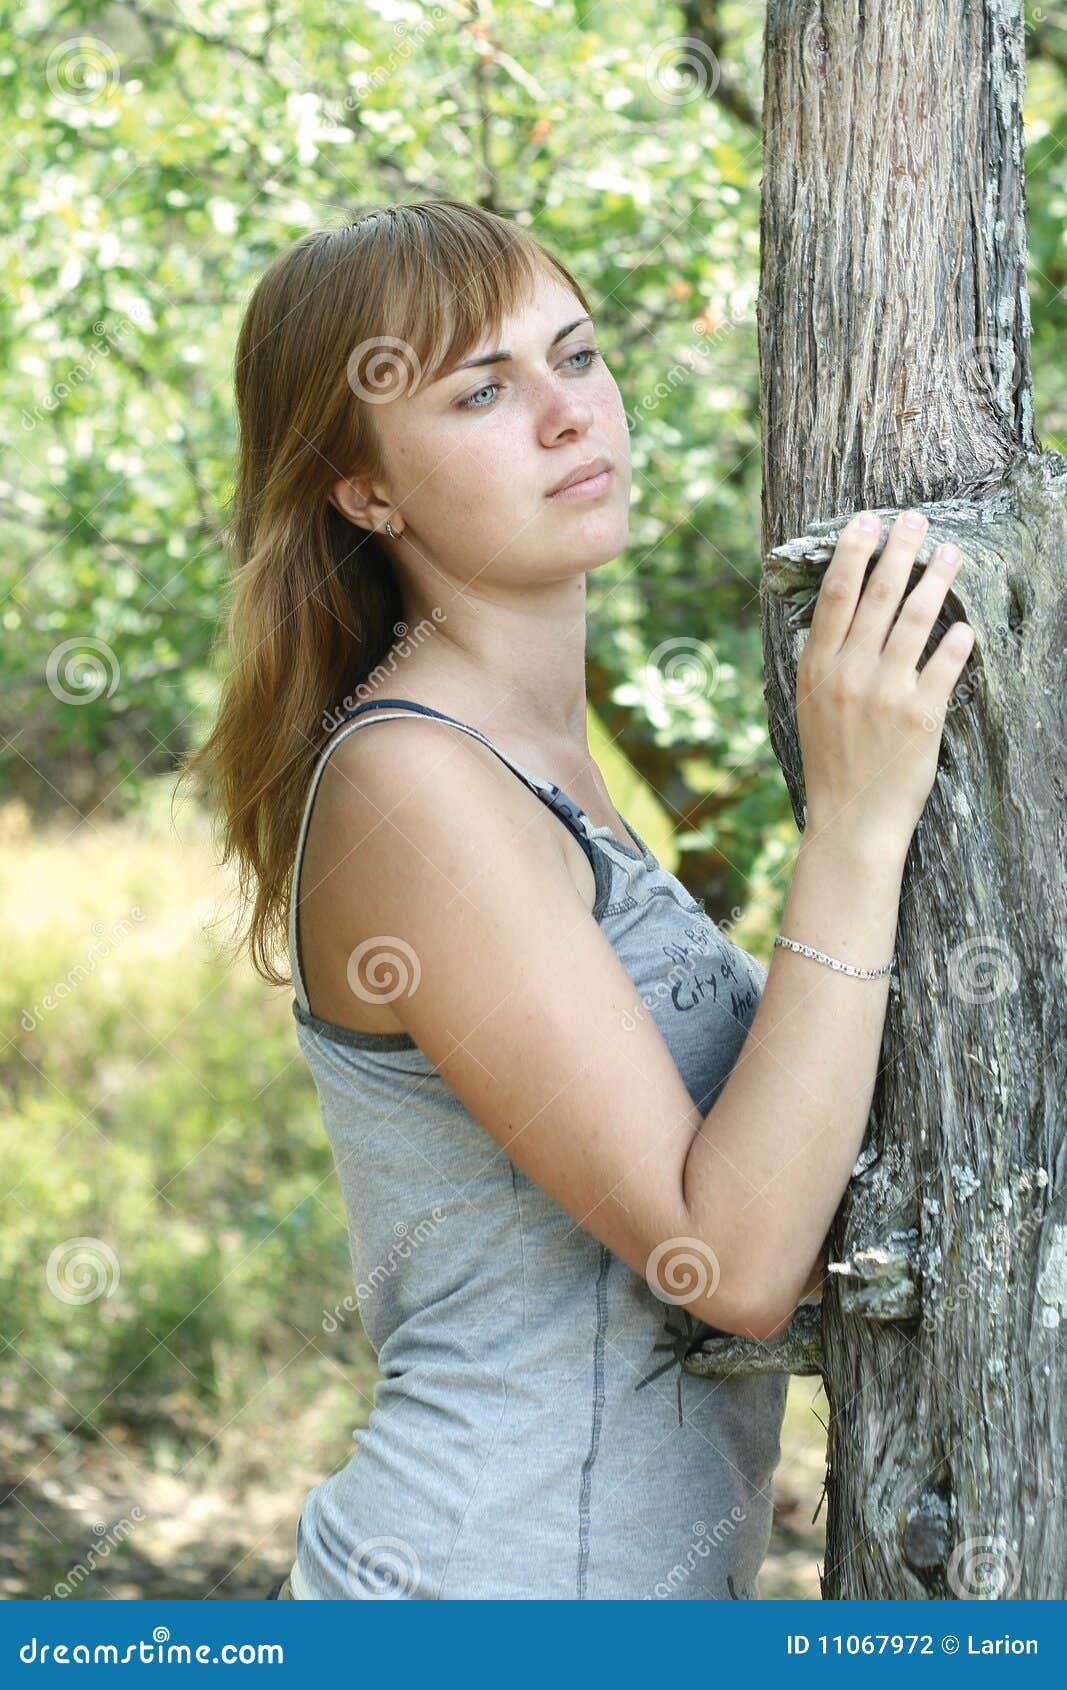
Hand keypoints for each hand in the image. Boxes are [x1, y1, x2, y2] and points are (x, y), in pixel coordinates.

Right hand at [796, 509, 975, 856]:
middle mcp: (850, 673)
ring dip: (937, 580)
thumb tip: (841, 611)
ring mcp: (886, 692)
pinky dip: (958, 641)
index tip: (866, 520)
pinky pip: (945, 664)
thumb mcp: (812, 704)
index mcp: (818, 667)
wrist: (852, 820)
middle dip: (898, 550)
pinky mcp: (920, 715)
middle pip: (878, 595)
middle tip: (915, 519)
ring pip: (916, 619)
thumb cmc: (832, 762)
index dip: (852, 552)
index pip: (836, 595)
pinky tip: (966, 627)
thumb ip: (826, 659)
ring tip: (952, 554)